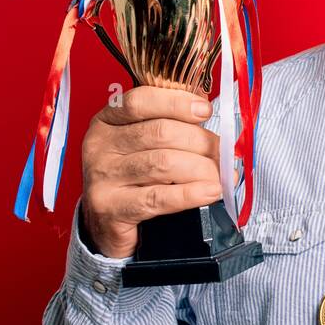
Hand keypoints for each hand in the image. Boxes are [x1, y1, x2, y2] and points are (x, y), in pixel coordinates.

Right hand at [80, 86, 222, 257]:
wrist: (105, 223)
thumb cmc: (131, 177)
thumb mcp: (141, 144)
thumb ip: (170, 125)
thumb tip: (210, 117)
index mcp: (107, 121)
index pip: (140, 101)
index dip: (176, 103)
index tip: (205, 110)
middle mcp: (100, 145)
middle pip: (160, 133)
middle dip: (201, 141)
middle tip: (223, 154)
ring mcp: (103, 177)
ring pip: (163, 163)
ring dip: (201, 168)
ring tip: (220, 176)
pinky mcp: (111, 208)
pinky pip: (158, 198)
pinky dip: (191, 194)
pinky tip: (210, 192)